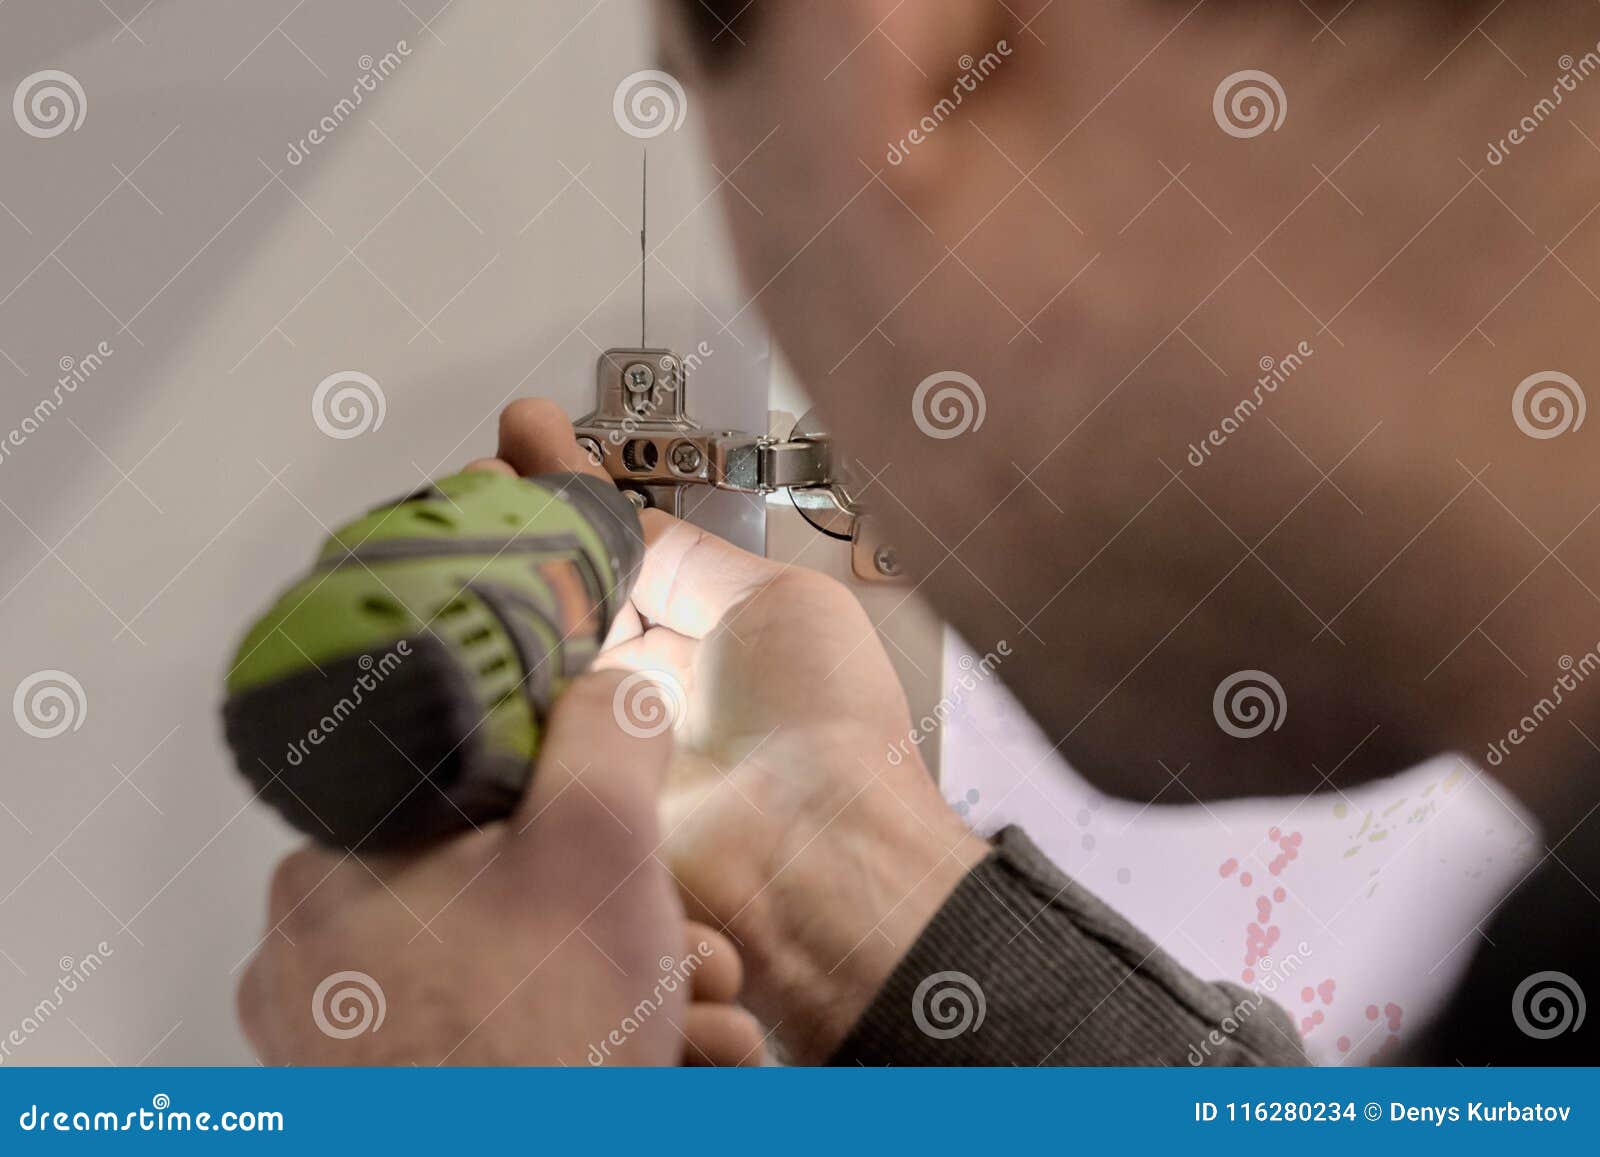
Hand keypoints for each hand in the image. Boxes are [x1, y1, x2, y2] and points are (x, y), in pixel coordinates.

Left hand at [238, 669, 764, 1065]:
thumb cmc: (535, 1047)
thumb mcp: (598, 841)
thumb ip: (608, 732)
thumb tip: (612, 685)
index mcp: (332, 866)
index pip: (476, 793)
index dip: (584, 814)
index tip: (639, 855)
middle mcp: (310, 958)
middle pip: (507, 893)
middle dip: (628, 922)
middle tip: (693, 957)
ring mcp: (338, 1049)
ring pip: (511, 975)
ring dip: (622, 987)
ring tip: (698, 1021)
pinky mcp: (382, 1105)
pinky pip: (491, 1046)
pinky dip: (575, 1048)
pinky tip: (657, 1063)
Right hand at [481, 401, 988, 1062]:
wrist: (814, 852)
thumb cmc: (830, 733)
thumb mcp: (778, 602)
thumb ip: (691, 558)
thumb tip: (631, 516)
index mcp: (694, 635)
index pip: (613, 543)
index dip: (568, 483)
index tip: (530, 432)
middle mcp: (633, 680)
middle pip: (550, 582)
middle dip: (507, 515)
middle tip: (476, 465)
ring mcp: (585, 727)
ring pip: (509, 633)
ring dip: (473, 563)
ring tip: (448, 497)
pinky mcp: (544, 774)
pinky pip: (488, 702)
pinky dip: (457, 644)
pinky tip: (428, 580)